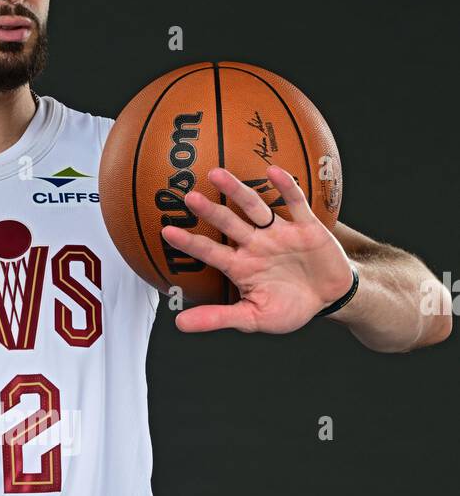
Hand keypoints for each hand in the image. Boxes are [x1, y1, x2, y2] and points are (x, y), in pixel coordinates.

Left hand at [163, 165, 354, 333]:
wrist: (328, 299)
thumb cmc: (289, 308)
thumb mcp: (253, 318)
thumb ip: (218, 318)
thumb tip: (179, 324)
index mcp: (241, 266)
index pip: (210, 251)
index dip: (190, 242)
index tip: (167, 231)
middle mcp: (256, 245)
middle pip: (228, 223)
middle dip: (209, 211)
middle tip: (188, 197)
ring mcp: (280, 233)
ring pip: (255, 208)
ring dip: (237, 191)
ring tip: (216, 174)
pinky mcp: (307, 227)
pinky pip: (295, 203)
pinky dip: (285, 188)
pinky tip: (273, 172)